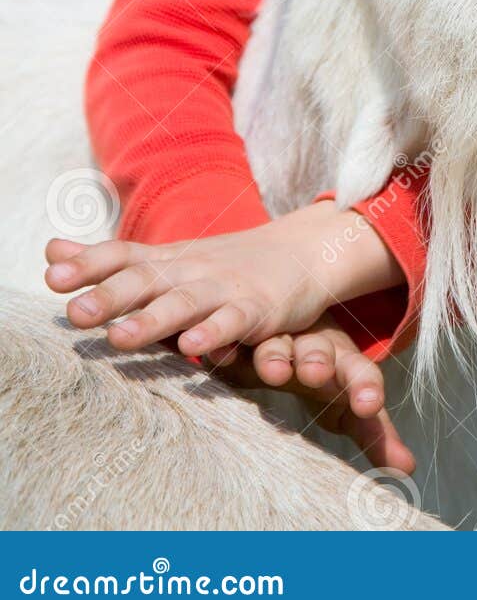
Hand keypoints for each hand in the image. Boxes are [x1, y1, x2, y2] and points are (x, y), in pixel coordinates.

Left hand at [43, 200, 402, 358]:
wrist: (304, 252)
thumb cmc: (226, 266)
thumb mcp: (168, 260)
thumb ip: (113, 262)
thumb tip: (51, 251)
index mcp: (168, 259)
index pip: (124, 254)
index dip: (89, 264)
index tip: (52, 275)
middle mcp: (192, 269)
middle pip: (147, 279)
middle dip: (110, 296)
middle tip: (74, 313)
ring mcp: (225, 287)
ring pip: (185, 303)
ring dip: (152, 320)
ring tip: (119, 338)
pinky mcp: (258, 309)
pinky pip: (233, 322)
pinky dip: (214, 334)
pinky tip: (193, 349)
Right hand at [201, 316, 415, 473]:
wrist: (289, 325)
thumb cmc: (325, 373)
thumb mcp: (350, 401)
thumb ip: (376, 434)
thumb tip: (409, 469)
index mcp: (343, 362)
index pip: (361, 372)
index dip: (365, 387)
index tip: (369, 404)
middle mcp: (310, 346)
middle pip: (318, 352)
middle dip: (319, 362)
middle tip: (318, 374)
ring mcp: (273, 342)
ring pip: (276, 346)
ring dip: (275, 357)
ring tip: (273, 370)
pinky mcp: (239, 344)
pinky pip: (232, 344)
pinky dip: (226, 349)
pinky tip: (219, 355)